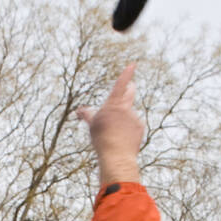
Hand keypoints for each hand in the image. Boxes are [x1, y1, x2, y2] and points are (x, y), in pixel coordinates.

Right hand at [77, 63, 142, 182]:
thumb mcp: (92, 126)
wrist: (117, 155)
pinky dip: (129, 129)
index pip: (120, 85)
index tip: (133, 64)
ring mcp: (134, 117)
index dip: (127, 74)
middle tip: (130, 86)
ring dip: (124, 119)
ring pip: (128, 114)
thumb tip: (80, 111)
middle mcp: (125, 108)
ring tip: (115, 133)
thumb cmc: (102, 140)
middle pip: (130, 93)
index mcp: (113, 105)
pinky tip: (123, 138)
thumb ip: (87, 115)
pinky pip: (134, 125)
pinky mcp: (140, 126)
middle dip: (129, 88)